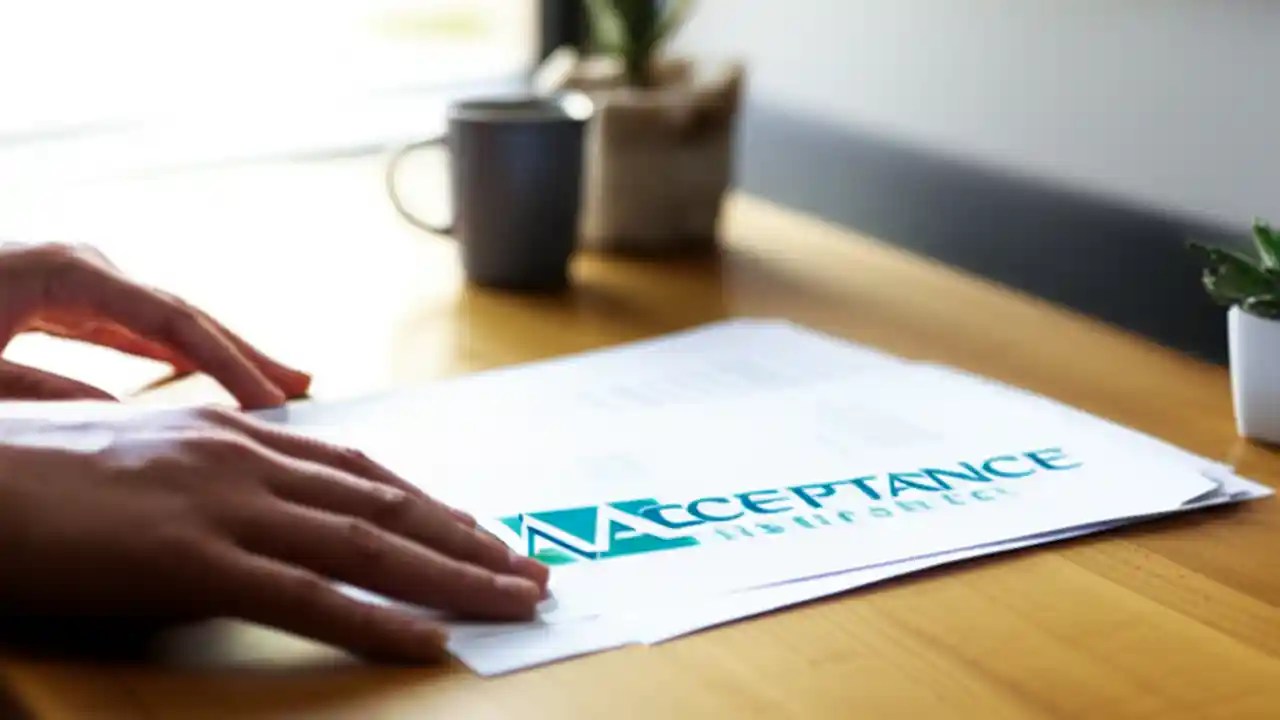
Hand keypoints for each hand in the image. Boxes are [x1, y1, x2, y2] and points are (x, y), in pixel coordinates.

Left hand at [0, 242, 310, 408]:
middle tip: (303, 384)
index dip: (227, 363)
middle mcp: (83, 268)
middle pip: (183, 314)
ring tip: (270, 382)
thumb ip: (50, 393)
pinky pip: (136, 328)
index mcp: (66, 273)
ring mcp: (75, 280)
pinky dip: (176, 352)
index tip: (272, 402)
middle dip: (245, 350)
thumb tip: (132, 425)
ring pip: (166, 321)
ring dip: (219, 351)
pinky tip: (204, 370)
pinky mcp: (62, 298)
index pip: (172, 322)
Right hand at [0, 404, 548, 661]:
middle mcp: (248, 459)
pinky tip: (426, 640)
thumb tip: (262, 516)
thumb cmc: (39, 473)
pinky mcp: (190, 559)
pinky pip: (302, 596)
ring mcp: (224, 506)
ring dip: (453, 578)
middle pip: (385, 505)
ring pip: (366, 545)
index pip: (362, 473)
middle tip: (531, 571)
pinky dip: (373, 620)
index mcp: (239, 434)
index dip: (431, 506)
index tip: (483, 533)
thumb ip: (215, 479)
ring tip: (514, 603)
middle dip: (468, 541)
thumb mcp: (147, 459)